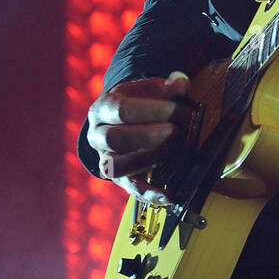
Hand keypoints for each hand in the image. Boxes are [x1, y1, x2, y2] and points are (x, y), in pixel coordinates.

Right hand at [86, 71, 190, 203]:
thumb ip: (169, 87)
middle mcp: (97, 135)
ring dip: (146, 160)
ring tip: (169, 152)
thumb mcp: (153, 89)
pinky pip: (130, 188)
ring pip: (116, 165)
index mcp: (103, 108)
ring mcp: (105, 158)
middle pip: (114, 138)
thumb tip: (180, 83)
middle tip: (175, 131)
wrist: (127, 118)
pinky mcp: (119, 178)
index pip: (121, 110)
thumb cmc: (142, 102)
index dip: (150, 110)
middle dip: (147, 136)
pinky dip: (149, 194)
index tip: (177, 110)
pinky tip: (168, 195)